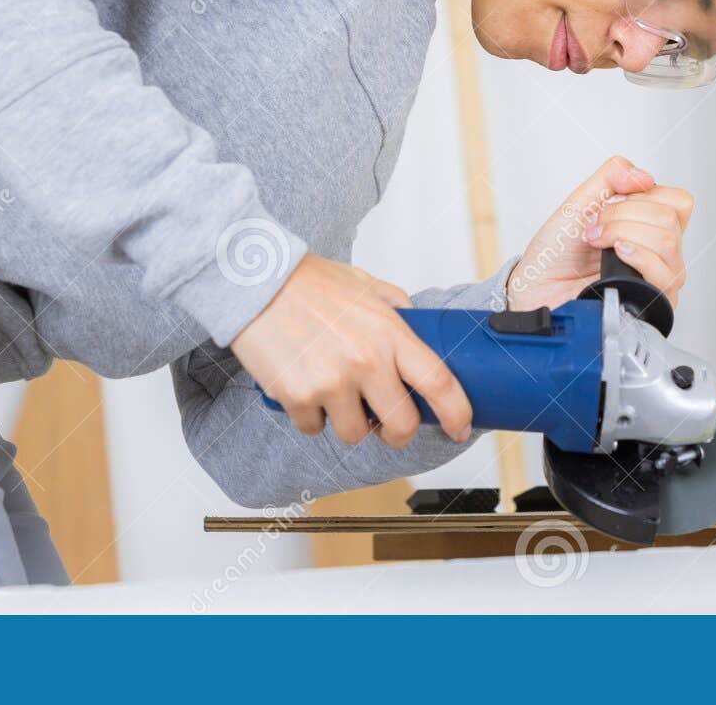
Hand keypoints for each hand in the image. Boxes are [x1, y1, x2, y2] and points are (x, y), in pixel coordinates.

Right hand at [229, 254, 473, 447]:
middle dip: (396, 431)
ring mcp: (331, 382)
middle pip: (402, 425)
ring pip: (354, 434)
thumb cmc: (308, 282)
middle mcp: (365, 361)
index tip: (460, 428)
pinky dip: (309, 415)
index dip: (457, 413)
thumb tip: (417, 325)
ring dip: (346, 421)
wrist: (255, 282)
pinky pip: (313, 427)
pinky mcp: (297, 396)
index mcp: (390, 333)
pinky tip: (302, 386)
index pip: (439, 382)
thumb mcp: (364, 284)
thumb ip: (395, 307)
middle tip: (384, 422)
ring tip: (333, 393)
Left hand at [506, 156, 693, 311]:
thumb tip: (644, 176)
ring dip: (624, 235)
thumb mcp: (580, 202)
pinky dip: (639, 257)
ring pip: (668, 243)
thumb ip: (611, 177)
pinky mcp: (652, 300)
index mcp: (649, 225)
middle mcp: (660, 251)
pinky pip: (665, 275)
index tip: (608, 206)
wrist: (538, 288)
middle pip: (669, 220)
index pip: (677, 202)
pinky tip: (616, 255)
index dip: (642, 198)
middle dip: (623, 217)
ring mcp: (659, 276)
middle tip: (596, 229)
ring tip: (599, 244)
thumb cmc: (556, 253)